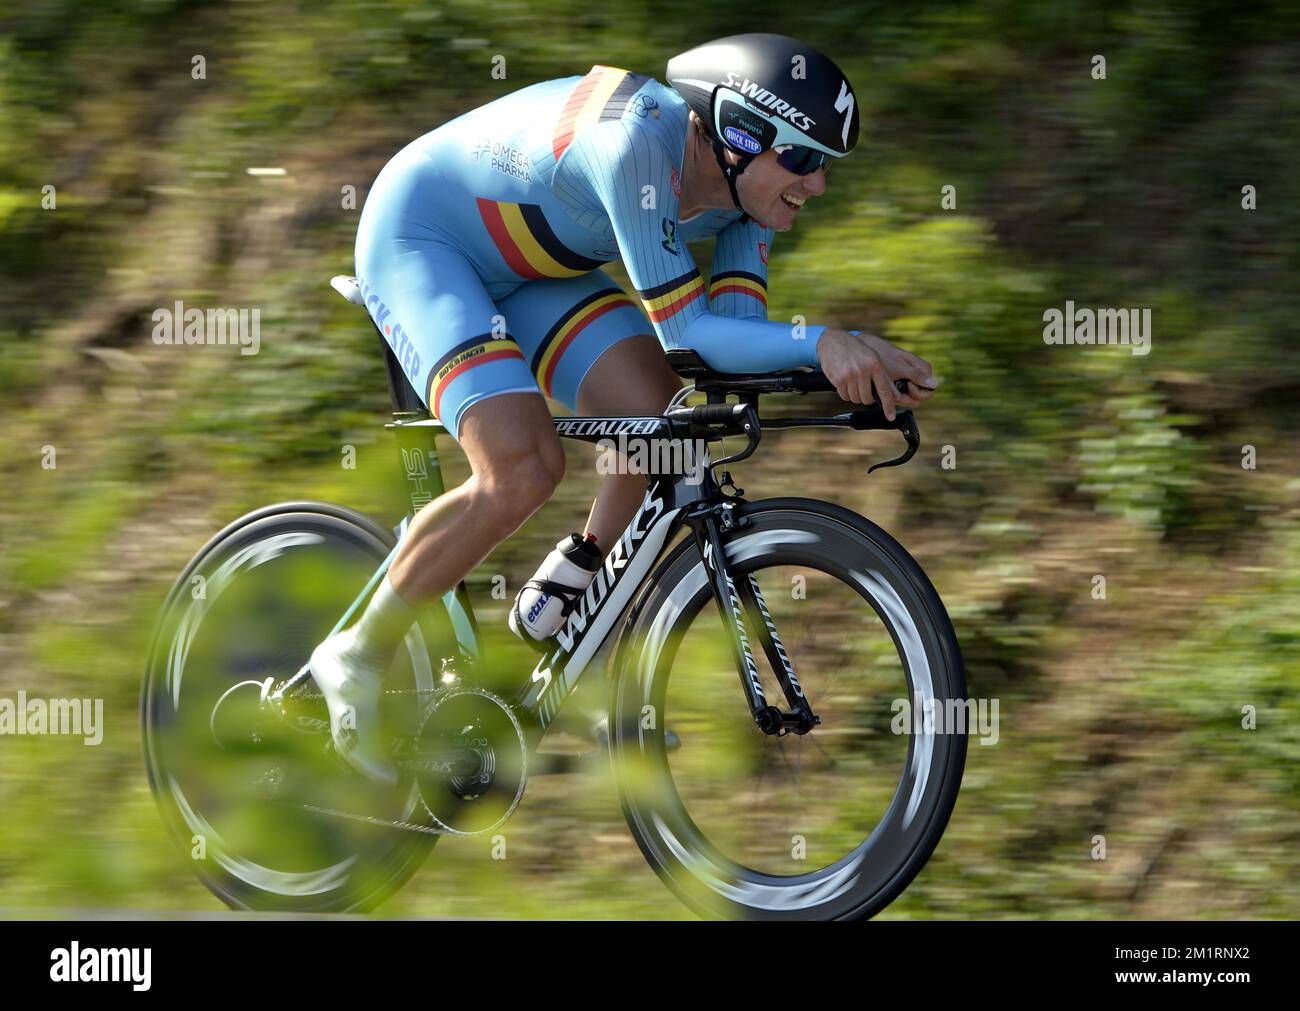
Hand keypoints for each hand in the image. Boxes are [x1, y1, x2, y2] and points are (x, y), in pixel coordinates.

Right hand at [815, 329, 936, 418]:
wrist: (833, 341)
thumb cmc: (855, 350)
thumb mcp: (872, 358)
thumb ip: (881, 375)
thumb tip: (891, 395)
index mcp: (875, 365)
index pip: (885, 391)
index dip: (889, 406)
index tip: (890, 417)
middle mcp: (863, 370)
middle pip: (867, 399)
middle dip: (866, 398)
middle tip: (863, 389)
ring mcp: (850, 375)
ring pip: (855, 399)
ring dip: (855, 395)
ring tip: (853, 383)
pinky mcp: (838, 379)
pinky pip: (844, 396)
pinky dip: (845, 393)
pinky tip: (845, 382)